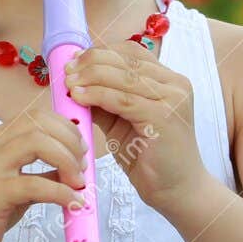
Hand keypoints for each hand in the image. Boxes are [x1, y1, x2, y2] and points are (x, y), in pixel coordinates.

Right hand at [0, 108, 90, 241]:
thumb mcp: (13, 186)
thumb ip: (39, 174)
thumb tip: (74, 169)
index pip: (37, 116)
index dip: (65, 128)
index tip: (80, 150)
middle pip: (40, 123)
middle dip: (71, 141)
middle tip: (82, 167)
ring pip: (38, 142)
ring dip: (68, 160)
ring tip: (78, 183)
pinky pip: (35, 184)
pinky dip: (61, 192)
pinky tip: (71, 203)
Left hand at [62, 39, 203, 216]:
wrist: (175, 190)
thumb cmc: (148, 157)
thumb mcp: (121, 121)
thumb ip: (104, 99)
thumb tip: (74, 80)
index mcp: (169, 80)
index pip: (131, 52)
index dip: (100, 52)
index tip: (75, 60)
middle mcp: (175, 84)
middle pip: (127, 60)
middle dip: (92, 62)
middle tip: (67, 71)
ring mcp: (173, 99)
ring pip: (123, 77)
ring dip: (91, 77)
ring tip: (69, 84)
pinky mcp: (164, 116)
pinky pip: (123, 100)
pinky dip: (98, 95)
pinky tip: (79, 98)